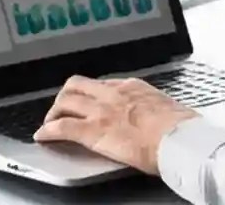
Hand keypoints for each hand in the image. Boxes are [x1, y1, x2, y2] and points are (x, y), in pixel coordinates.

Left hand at [33, 75, 198, 174]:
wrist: (179, 139)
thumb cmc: (182, 128)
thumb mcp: (169, 110)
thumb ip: (156, 110)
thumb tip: (160, 118)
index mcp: (133, 87)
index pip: (103, 84)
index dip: (91, 93)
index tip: (89, 100)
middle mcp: (113, 94)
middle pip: (77, 85)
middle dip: (66, 95)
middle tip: (62, 108)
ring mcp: (101, 111)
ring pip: (65, 102)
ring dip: (53, 112)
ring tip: (50, 122)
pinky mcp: (93, 131)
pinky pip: (61, 127)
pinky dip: (47, 131)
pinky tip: (42, 136)